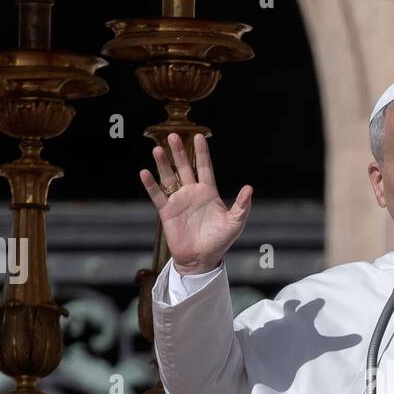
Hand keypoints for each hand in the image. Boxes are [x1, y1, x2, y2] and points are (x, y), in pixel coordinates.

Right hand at [139, 132, 252, 274]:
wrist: (202, 258)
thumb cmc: (220, 241)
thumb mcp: (235, 223)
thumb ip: (242, 206)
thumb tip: (249, 188)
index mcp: (209, 192)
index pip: (204, 167)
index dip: (202, 153)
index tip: (199, 136)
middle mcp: (192, 193)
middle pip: (184, 167)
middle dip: (179, 152)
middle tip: (173, 135)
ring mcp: (178, 201)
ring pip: (169, 177)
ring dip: (163, 164)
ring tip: (157, 149)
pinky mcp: (166, 211)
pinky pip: (157, 195)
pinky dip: (151, 185)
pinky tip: (145, 172)